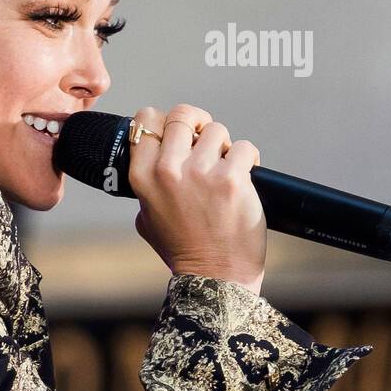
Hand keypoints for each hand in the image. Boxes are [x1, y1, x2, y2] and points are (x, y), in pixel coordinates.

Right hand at [128, 103, 265, 294]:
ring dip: (224, 146)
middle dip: (197, 125)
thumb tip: (156, 157)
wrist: (214, 275)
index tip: (177, 132)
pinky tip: (244, 177)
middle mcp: (167, 170)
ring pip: (216, 130)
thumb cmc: (182, 248)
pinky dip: (248, 160)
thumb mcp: (146, 216)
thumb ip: (148, 184)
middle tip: (207, 142)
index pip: (146, 120)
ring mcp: (200, 173)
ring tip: (225, 168)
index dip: (164, 120)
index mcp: (142, 176)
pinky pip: (244, 148)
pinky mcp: (232, 180)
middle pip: (182, 115)